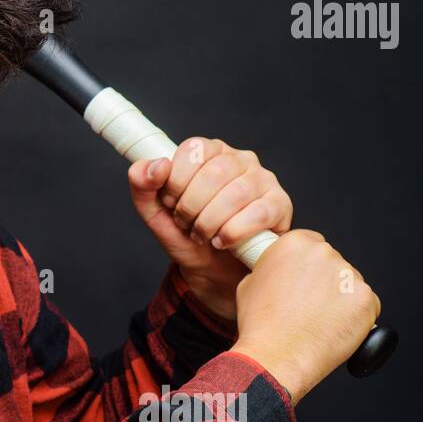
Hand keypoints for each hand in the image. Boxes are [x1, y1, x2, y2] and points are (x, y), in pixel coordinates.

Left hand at [127, 137, 292, 320]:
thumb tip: (156, 165)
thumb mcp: (154, 211)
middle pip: (214, 172)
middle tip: (186, 224)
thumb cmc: (186, 235)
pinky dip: (233, 232)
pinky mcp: (280, 205)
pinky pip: (258, 213)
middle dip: (191, 206)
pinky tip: (223, 242)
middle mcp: (240, 159)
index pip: (193, 149)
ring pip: (237, 192)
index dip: (176, 181)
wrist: (211, 272)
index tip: (170, 203)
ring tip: (203, 235)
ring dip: (210, 222)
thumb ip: (142, 183)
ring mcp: (264, 180)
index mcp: (209, 152)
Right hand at [230, 229, 379, 404]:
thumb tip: (281, 272)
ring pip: (350, 284)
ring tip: (320, 321)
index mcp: (295, 243)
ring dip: (340, 298)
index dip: (307, 265)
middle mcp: (324, 253)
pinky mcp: (367, 300)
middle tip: (310, 305)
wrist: (275, 356)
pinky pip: (366, 305)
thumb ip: (271, 268)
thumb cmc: (260, 325)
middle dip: (325, 281)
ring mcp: (349, 276)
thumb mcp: (250, 283)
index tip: (304, 279)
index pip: (311, 243)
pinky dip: (356, 317)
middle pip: (333, 262)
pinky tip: (335, 329)